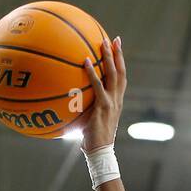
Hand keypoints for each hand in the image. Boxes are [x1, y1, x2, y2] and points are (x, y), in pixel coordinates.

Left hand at [81, 36, 125, 153]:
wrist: (99, 151)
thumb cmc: (92, 139)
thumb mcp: (90, 119)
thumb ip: (84, 108)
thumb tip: (69, 100)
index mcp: (117, 102)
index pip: (121, 79)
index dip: (121, 63)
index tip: (118, 49)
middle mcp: (117, 100)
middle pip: (121, 72)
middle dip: (119, 54)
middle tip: (116, 39)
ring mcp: (112, 103)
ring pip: (114, 75)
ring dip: (109, 57)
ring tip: (103, 43)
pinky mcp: (104, 107)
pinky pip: (98, 86)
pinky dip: (93, 73)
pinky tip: (86, 61)